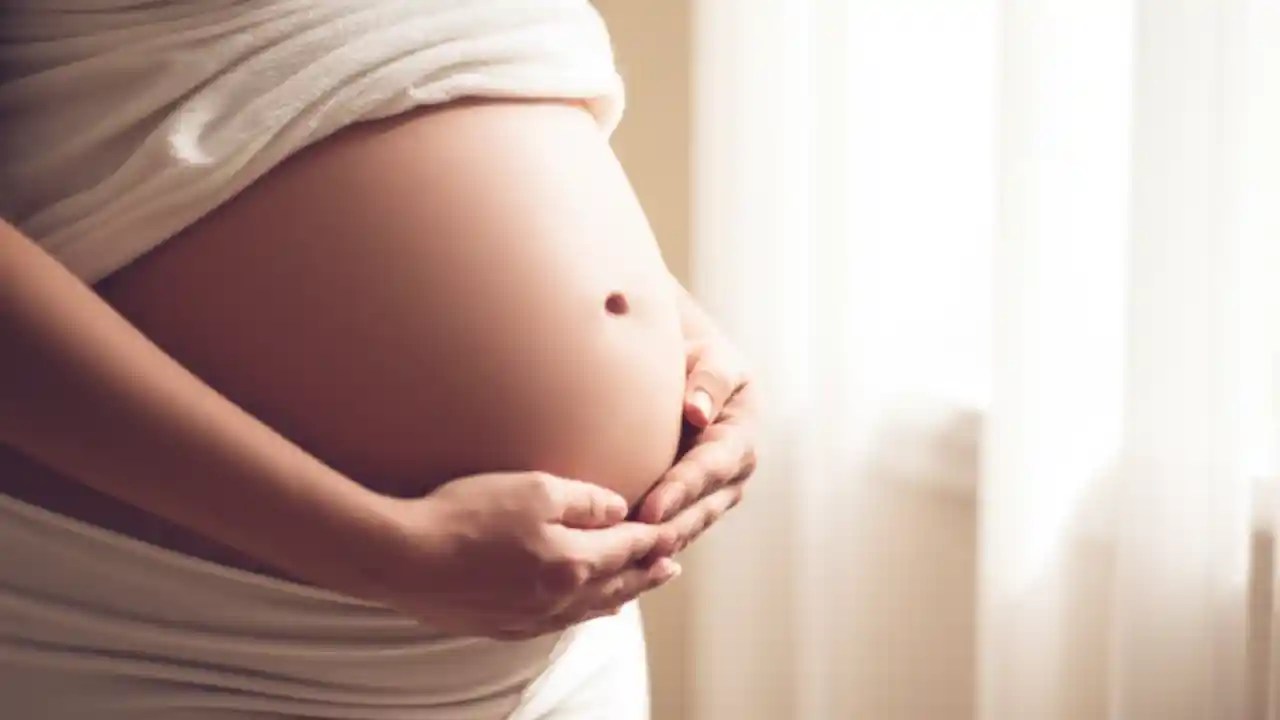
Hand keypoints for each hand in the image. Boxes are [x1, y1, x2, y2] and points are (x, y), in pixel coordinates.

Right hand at [374, 471, 679, 639]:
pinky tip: (580, 608)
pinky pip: (557, 623)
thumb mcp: (533, 488)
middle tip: (672, 566)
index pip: (628, 548)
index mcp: (573, 561)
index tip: (676, 530)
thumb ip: (584, 500)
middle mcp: (560, 597)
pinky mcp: (501, 625)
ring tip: (637, 588)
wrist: (403, 558)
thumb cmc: (466, 513)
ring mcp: (530, 616)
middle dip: (647, 572)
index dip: (655, 537)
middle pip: (617, 584)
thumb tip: (619, 510)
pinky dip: (581, 613)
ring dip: (620, 596)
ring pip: (590, 609)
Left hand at [636, 288, 757, 552]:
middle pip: (698, 512)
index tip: (651, 508)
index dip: (680, 491)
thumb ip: (710, 379)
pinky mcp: (690, 509)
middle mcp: (731, 478)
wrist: (697, 377)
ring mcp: (712, 499)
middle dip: (666, 530)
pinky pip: (671, 533)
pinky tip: (617, 561)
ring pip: (685, 530)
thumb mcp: (714, 358)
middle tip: (630, 545)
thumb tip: (698, 412)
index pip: (708, 470)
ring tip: (619, 561)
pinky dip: (647, 547)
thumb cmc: (703, 362)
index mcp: (740, 440)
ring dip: (655, 546)